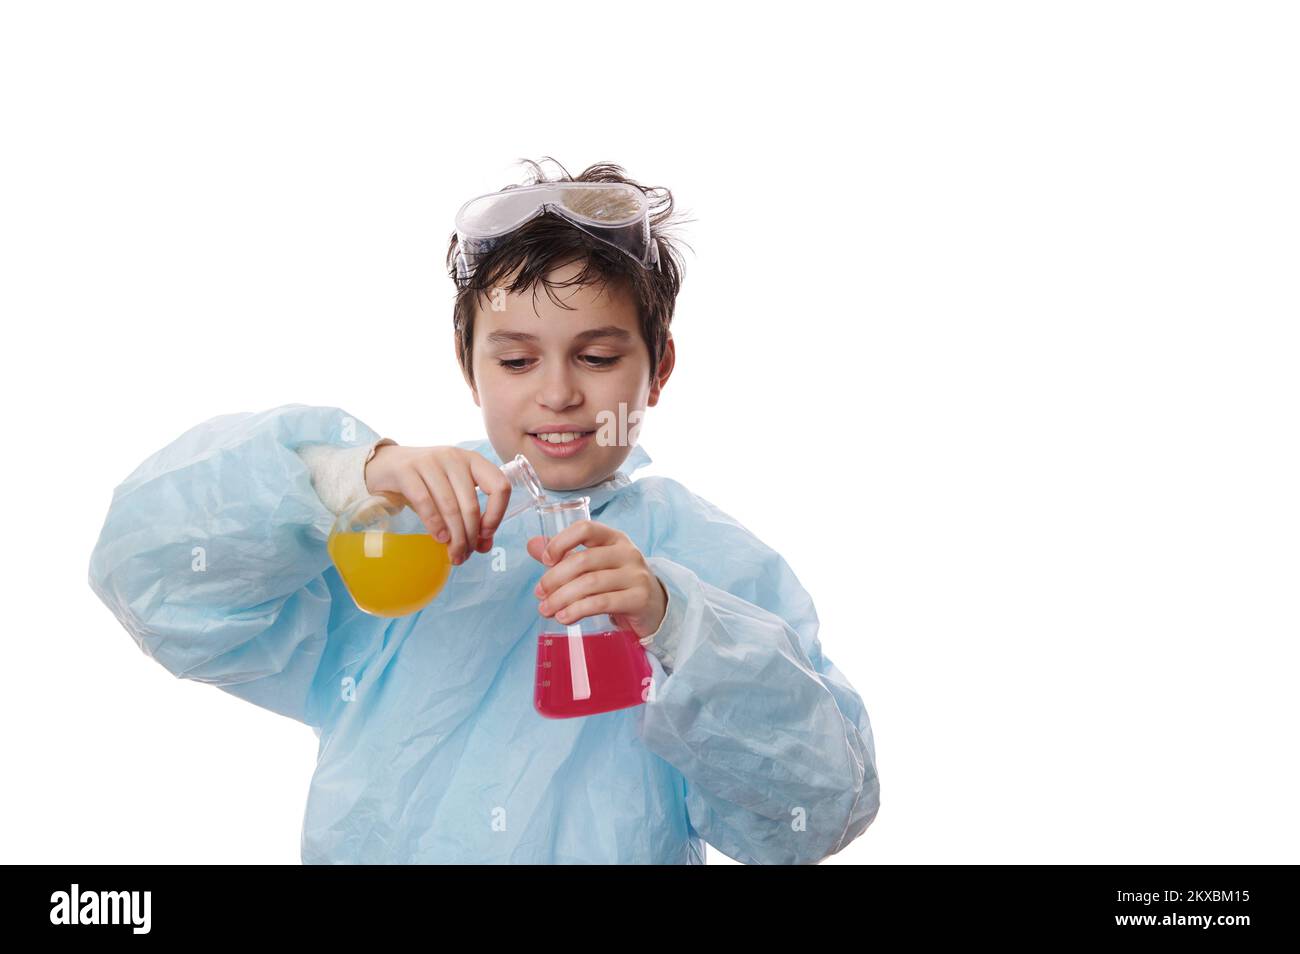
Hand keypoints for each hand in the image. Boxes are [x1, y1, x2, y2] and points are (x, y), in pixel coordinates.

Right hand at [365, 444, 510, 564]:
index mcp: (473, 461)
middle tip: (465, 555)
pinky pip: (425, 502)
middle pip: (471, 504)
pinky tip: (439, 538)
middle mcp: (454, 457)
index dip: (497, 514)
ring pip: (450, 506)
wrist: (385, 465)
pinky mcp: (407, 470)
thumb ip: (470, 517)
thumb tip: (485, 546)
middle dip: (470, 536)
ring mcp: (430, 461)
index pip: (500, 486)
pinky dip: (434, 524)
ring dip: (454, 536)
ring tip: (454, 554)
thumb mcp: (452, 493)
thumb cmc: (425, 483)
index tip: (486, 534)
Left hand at [527, 520, 667, 639]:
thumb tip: (532, 545)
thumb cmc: (618, 583)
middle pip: (583, 560)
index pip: (586, 528)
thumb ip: (564, 555)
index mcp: (614, 538)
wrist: (654, 607)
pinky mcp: (639, 598)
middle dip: (555, 578)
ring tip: (546, 610)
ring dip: (562, 598)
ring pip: (590, 583)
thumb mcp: (594, 566)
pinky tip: (565, 617)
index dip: (561, 541)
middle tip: (539, 594)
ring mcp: (636, 575)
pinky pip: (602, 603)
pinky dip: (578, 610)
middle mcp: (627, 552)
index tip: (545, 560)